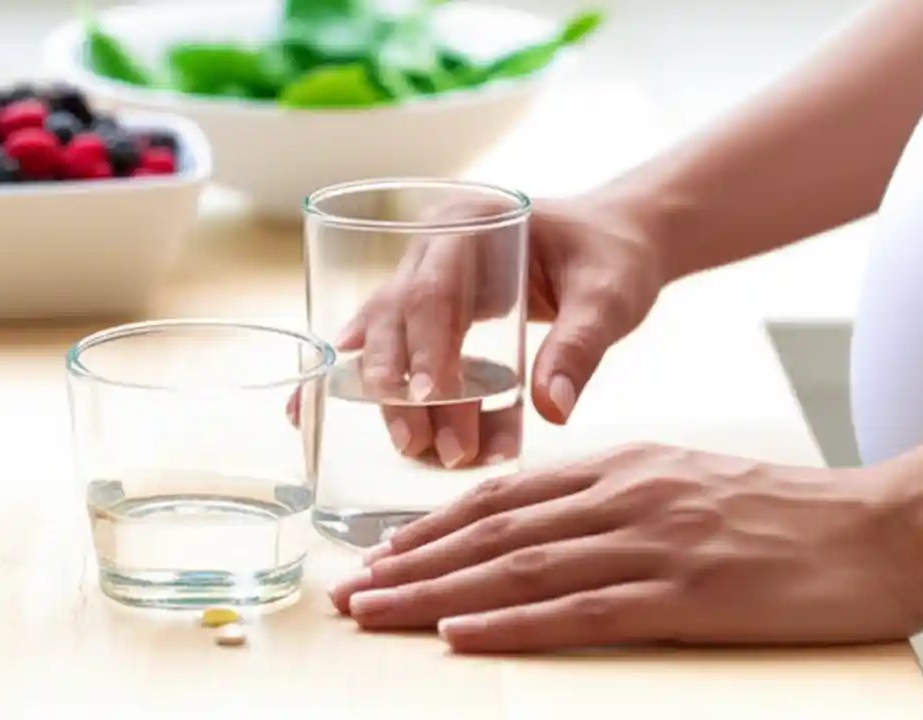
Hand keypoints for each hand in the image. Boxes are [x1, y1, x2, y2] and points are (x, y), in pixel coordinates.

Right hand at [292, 195, 664, 467]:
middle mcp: (431, 242)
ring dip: (387, 394)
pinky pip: (384, 343)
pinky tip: (309, 414)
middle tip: (420, 445)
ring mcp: (419, 274)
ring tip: (406, 448)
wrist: (612, 242)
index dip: (425, 347)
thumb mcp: (610, 298)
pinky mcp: (423, 307)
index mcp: (472, 222)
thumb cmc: (613, 259)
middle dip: (402, 386)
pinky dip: (357, 380)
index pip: (434, 289)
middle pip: (397, 317)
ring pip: (385, 336)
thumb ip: (581, 348)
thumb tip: (552, 412)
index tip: (430, 401)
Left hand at [328, 443, 921, 652]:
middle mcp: (624, 494)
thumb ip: (615, 493)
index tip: (382, 552)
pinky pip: (578, 612)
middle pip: (494, 531)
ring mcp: (652, 542)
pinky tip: (459, 636)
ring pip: (519, 568)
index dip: (434, 525)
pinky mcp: (684, 594)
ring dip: (436, 594)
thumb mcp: (686, 480)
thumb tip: (545, 522)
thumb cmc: (781, 512)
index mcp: (623, 464)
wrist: (877, 528)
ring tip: (376, 614)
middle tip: (349, 591)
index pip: (506, 494)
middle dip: (412, 563)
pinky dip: (511, 624)